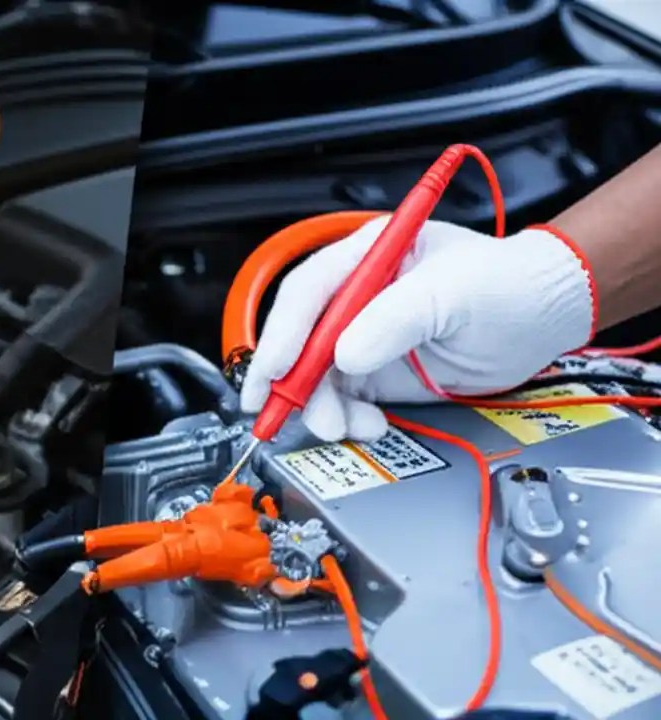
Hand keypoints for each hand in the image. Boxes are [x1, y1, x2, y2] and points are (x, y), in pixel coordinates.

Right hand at [240, 218, 595, 441]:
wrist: (546, 317)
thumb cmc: (508, 284)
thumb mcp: (452, 292)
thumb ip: (395, 319)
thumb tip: (345, 356)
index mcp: (367, 256)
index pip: (308, 293)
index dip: (286, 332)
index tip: (276, 369)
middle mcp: (356, 296)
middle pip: (300, 336)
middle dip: (287, 378)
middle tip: (276, 411)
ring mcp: (364, 335)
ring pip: (317, 374)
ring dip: (320, 405)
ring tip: (340, 426)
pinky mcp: (377, 372)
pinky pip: (344, 398)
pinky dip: (345, 417)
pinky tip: (365, 426)